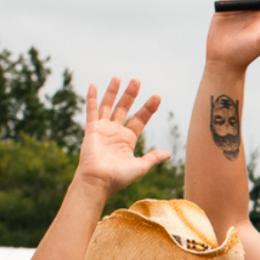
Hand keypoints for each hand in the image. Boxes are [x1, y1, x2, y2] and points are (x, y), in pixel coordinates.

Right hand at [74, 78, 168, 195]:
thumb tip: (168, 154)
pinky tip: (93, 85)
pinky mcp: (92, 128)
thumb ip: (153, 158)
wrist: (99, 181)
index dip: (148, 108)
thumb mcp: (141, 166)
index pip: (140, 119)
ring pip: (109, 106)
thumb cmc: (119, 177)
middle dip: (131, 95)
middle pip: (125, 108)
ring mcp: (103, 129)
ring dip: (113, 92)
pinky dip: (91, 97)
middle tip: (137, 80)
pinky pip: (91, 110)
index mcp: (128, 139)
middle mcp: (115, 132)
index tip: (157, 97)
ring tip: (119, 78)